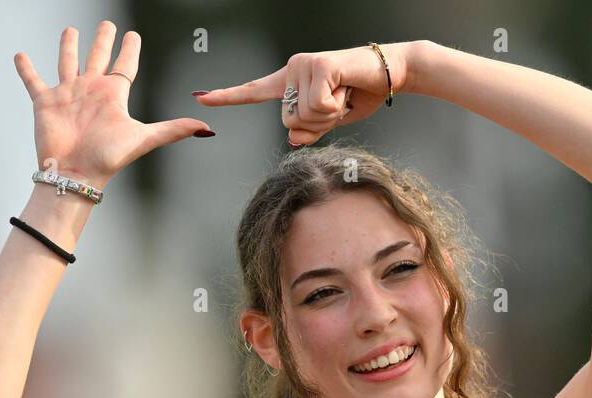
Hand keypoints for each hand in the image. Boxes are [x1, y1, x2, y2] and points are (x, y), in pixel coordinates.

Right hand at [13, 22, 212, 186]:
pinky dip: (25, 68)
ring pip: (67, 61)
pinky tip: (21, 56)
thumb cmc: (108, 158)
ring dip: (68, 46)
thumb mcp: (144, 138)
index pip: (124, 65)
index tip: (134, 35)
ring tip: (70, 30)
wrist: (75, 174)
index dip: (130, 49)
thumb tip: (206, 127)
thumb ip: (173, 130)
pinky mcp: (45, 102)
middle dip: (103, 39)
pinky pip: (33, 80)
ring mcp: (67, 94)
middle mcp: (91, 91)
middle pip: (97, 56)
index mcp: (113, 95)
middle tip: (108, 23)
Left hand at [192, 42, 415, 146]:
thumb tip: (293, 138)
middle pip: (288, 122)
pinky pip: (317, 105)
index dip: (227, 97)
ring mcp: (302, 64)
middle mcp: (291, 68)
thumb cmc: (360, 95)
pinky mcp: (318, 65)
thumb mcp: (330, 121)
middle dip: (316, 124)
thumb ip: (308, 130)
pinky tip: (346, 88)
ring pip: (303, 116)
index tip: (201, 99)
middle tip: (337, 103)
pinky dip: (336, 106)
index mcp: (290, 82)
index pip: (254, 91)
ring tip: (343, 94)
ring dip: (329, 115)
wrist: (390, 73)